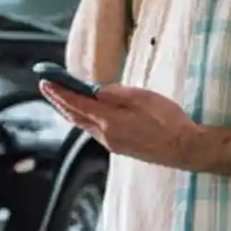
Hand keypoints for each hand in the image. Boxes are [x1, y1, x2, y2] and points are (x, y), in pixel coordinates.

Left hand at [40, 81, 201, 168]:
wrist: (184, 149)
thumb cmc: (168, 120)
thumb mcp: (143, 98)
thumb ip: (116, 93)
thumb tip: (94, 90)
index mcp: (109, 120)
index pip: (76, 104)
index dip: (60, 92)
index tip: (46, 81)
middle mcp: (105, 135)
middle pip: (75, 116)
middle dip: (59, 101)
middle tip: (47, 87)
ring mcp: (112, 143)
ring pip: (83, 125)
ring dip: (70, 111)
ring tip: (61, 98)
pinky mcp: (121, 147)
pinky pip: (94, 131)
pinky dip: (84, 119)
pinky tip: (86, 114)